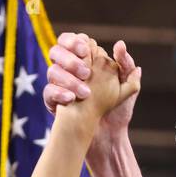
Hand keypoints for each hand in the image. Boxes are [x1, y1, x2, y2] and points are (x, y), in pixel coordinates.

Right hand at [45, 34, 140, 148]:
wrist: (109, 135)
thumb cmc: (119, 109)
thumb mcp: (127, 87)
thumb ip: (126, 65)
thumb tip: (119, 44)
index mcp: (86, 61)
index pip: (73, 41)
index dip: (75, 42)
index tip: (85, 51)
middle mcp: (69, 70)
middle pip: (57, 51)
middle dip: (70, 59)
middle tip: (86, 73)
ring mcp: (60, 85)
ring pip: (52, 70)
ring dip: (68, 79)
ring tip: (85, 93)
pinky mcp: (54, 101)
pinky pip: (48, 92)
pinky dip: (59, 94)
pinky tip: (71, 99)